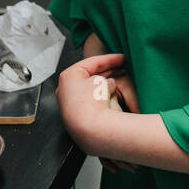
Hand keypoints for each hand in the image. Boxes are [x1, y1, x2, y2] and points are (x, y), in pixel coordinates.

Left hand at [56, 53, 134, 170]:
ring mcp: (71, 104)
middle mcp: (65, 90)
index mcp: (68, 76)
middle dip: (107, 72)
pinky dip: (103, 98)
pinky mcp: (78, 117)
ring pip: (93, 89)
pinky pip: (93, 102)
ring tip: (120, 85)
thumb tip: (109, 85)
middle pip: (91, 76)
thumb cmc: (92, 103)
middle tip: (122, 69)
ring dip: (106, 86)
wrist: (91, 130)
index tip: (122, 58)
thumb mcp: (103, 82)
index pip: (92, 62)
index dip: (110, 59)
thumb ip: (106, 79)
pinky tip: (113, 98)